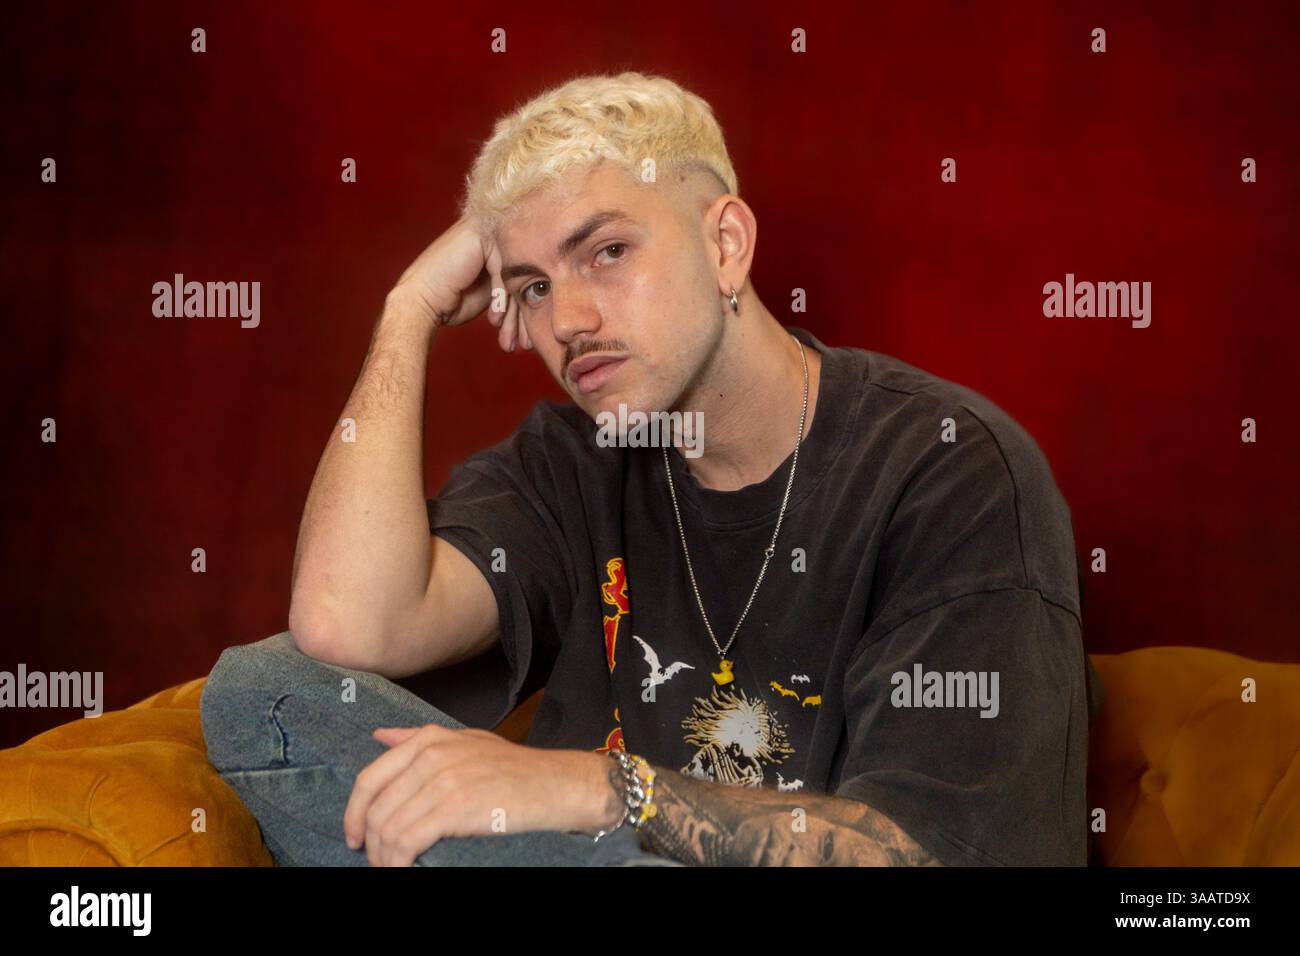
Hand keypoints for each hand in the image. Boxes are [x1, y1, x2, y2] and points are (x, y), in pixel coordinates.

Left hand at [342, 724, 596, 865]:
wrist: (554, 783)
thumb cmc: (513, 768)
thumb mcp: (464, 741)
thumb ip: (418, 738)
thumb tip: (380, 737)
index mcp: (428, 739)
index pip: (370, 778)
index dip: (354, 812)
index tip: (355, 835)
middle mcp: (431, 754)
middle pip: (376, 807)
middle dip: (370, 842)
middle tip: (377, 860)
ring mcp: (442, 779)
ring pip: (389, 827)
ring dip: (384, 856)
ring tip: (392, 868)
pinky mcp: (454, 806)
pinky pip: (407, 841)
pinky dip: (398, 862)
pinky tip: (403, 869)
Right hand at [386, 213, 531, 352]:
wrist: (422, 303)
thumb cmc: (451, 301)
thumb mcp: (491, 293)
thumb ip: (512, 285)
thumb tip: (543, 294)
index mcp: (495, 245)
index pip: (522, 276)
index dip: (524, 310)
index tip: (525, 340)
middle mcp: (492, 233)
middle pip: (521, 275)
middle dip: (523, 316)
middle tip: (524, 344)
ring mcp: (485, 230)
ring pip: (515, 275)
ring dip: (515, 314)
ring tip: (513, 341)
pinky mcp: (479, 234)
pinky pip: (503, 269)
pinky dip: (501, 297)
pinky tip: (494, 319)